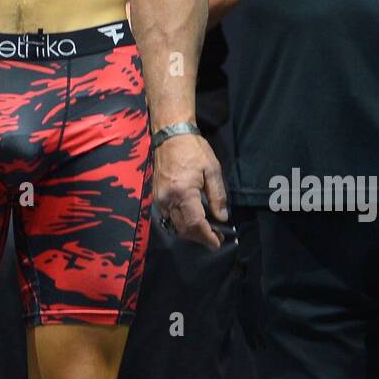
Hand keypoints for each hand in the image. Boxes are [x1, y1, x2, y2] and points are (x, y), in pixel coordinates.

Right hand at [153, 133, 228, 249]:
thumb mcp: (212, 170)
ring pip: (174, 226)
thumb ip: (218, 196)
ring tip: (206, 230)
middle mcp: (168, 199)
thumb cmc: (194, 150)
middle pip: (184, 229)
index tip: (218, 243)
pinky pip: (168, 217)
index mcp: (183, 193)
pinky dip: (180, 224)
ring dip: (190, 232)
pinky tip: (191, 220)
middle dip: (200, 237)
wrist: (170, 135)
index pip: (196, 224)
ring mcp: (160, 198)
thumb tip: (222, 218)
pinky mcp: (156, 196)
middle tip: (215, 237)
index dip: (208, 237)